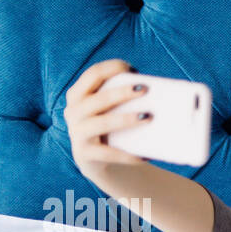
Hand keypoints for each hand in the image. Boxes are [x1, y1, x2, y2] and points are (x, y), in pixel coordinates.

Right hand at [64, 58, 150, 174]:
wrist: (99, 163)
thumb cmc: (111, 129)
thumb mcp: (110, 111)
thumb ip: (123, 99)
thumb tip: (157, 92)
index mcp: (78, 94)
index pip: (92, 74)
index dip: (111, 68)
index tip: (132, 69)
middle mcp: (73, 111)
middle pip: (100, 98)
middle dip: (122, 92)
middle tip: (145, 90)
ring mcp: (77, 133)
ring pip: (103, 123)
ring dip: (126, 119)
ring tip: (148, 118)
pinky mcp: (84, 154)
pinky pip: (108, 154)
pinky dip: (128, 155)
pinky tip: (145, 156)